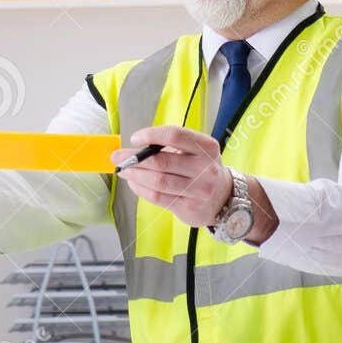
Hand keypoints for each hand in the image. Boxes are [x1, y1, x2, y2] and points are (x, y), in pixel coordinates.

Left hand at [112, 125, 233, 227]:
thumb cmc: (202, 168)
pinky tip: (134, 183)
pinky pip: (158, 197)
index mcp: (207, 147)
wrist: (224, 198)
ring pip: (158, 181)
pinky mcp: (189, 207)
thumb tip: (134, 148)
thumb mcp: (197, 151)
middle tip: (117, 157)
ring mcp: (198, 190)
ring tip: (123, 170)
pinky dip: (140, 189)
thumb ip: (171, 146)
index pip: (175, 136)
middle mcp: (205, 168)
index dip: (151, 135)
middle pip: (162, 161)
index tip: (134, 138)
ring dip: (134, 175)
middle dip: (134, 158)